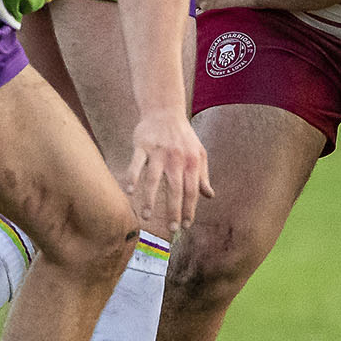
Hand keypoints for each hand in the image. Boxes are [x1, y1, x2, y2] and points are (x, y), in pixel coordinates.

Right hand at [124, 108, 210, 228]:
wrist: (165, 111)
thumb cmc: (183, 137)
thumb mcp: (198, 154)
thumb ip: (203, 175)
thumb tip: (210, 196)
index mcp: (191, 162)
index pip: (192, 191)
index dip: (190, 209)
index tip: (185, 226)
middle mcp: (176, 159)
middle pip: (175, 189)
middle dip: (174, 210)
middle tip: (172, 228)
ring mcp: (158, 152)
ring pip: (154, 179)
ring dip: (151, 199)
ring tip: (147, 217)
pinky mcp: (142, 145)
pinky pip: (136, 164)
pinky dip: (132, 177)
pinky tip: (130, 192)